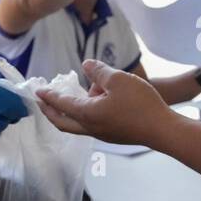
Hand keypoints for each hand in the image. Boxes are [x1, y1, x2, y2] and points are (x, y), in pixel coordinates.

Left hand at [37, 58, 173, 145]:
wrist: (162, 129)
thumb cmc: (140, 104)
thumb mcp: (118, 79)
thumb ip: (98, 71)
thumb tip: (86, 65)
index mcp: (87, 114)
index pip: (61, 104)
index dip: (48, 96)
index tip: (37, 90)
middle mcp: (91, 128)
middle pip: (62, 123)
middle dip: (49, 112)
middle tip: (41, 102)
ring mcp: (103, 134)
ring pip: (78, 123)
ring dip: (73, 110)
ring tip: (84, 90)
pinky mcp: (114, 135)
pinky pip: (92, 123)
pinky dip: (86, 112)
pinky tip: (99, 100)